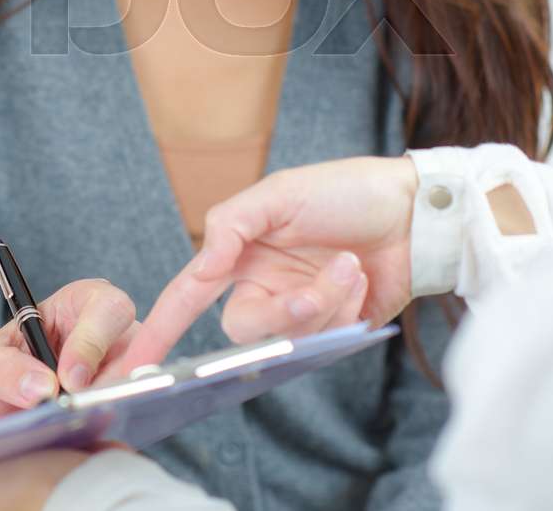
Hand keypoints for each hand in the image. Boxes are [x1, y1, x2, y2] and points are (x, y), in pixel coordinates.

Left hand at [0, 279, 139, 448]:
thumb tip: (42, 386)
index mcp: (73, 308)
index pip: (105, 306)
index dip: (93, 339)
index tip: (68, 378)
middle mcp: (105, 339)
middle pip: (139, 344)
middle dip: (116, 376)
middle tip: (81, 405)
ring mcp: (117, 377)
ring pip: (141, 386)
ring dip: (117, 406)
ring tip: (80, 426)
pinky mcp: (119, 413)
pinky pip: (135, 419)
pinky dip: (116, 430)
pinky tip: (89, 441)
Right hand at [116, 156, 419, 369]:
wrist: (417, 212)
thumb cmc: (345, 191)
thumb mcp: (279, 194)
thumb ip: (230, 226)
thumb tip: (201, 265)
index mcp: (241, 253)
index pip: (188, 293)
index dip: (160, 327)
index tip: (136, 361)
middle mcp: (265, 285)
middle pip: (245, 327)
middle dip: (283, 311)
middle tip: (318, 286)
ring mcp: (301, 309)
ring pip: (291, 334)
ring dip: (327, 299)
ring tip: (352, 264)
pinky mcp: (337, 327)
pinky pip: (327, 339)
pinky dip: (348, 307)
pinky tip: (363, 279)